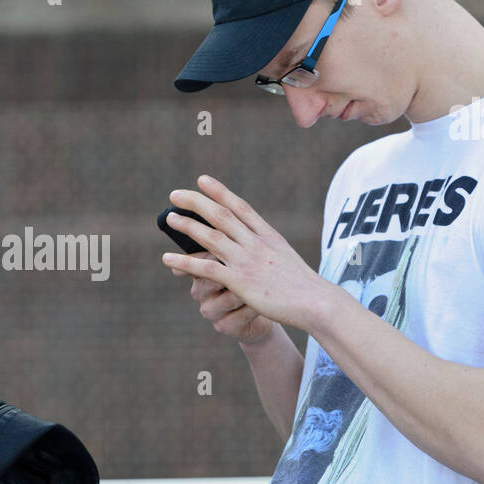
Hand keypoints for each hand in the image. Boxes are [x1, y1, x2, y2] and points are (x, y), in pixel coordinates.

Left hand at [161, 175, 326, 332]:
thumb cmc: (303, 286)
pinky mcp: (240, 282)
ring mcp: (248, 261)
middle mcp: (257, 243)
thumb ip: (266, 251)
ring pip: (211, 237)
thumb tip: (249, 244)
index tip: (202, 180)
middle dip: (196, 202)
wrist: (316, 303)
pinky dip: (185, 263)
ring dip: (187, 226)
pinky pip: (206, 269)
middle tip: (174, 194)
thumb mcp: (285, 259)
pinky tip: (167, 260)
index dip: (219, 192)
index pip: (240, 207)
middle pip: (221, 215)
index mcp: (268, 236)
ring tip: (169, 219)